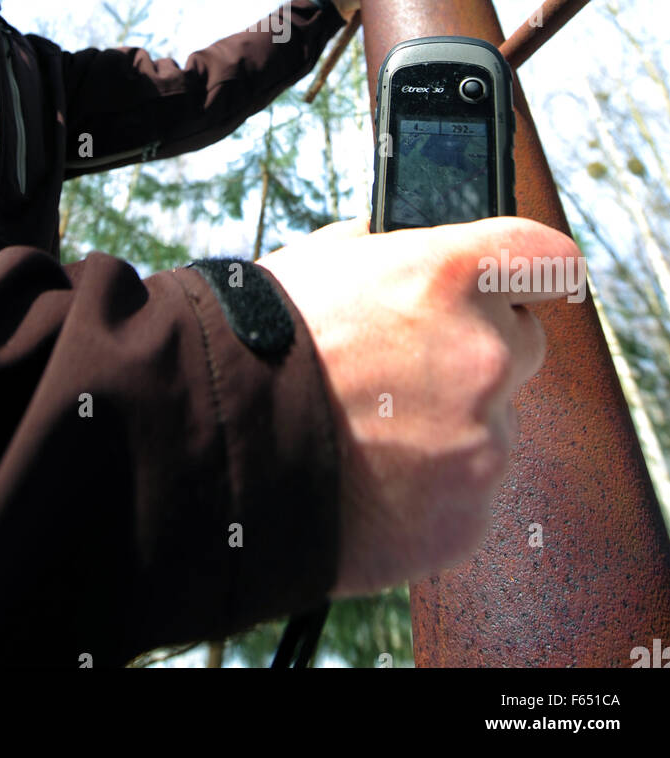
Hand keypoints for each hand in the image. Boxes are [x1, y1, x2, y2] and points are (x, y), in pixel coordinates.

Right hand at [256, 216, 580, 596]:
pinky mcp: (470, 513)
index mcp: (449, 277)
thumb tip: (418, 252)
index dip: (535, 269)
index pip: (548, 256)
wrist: (217, 451)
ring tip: (369, 433)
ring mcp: (483, 442)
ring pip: (492, 423)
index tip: (526, 281)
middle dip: (477, 351)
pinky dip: (433, 488)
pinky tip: (373, 479)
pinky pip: (470, 490)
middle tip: (407, 368)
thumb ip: (393, 254)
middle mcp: (482, 354)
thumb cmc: (259, 343)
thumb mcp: (323, 261)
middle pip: (522, 344)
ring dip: (449, 425)